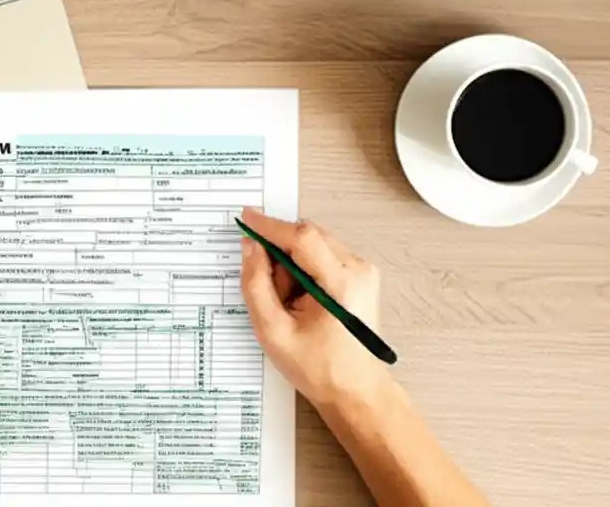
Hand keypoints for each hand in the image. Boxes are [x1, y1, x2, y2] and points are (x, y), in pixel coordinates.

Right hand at [239, 207, 390, 412]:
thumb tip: (250, 249)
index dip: (270, 226)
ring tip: (289, 305)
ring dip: (292, 265)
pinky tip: (302, 302)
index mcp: (341, 283)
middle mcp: (358, 270)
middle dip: (280, 255)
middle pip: (307, 237)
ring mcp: (362, 272)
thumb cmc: (321, 368)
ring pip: (313, 245)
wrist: (356, 390)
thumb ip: (256, 285)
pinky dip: (304, 271)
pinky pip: (323, 257)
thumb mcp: (274, 331)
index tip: (246, 218)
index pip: (302, 237)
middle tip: (271, 291)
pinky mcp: (360, 276)